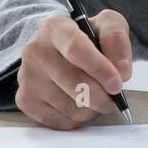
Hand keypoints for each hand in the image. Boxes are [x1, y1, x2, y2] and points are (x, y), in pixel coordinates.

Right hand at [14, 10, 132, 129]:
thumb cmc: (84, 39)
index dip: (100, 69)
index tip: (117, 84)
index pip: (76, 49)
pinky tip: (78, 103)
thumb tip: (122, 71)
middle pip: (75, 84)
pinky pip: (61, 121)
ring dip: (91, 108)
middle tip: (113, 96)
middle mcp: (35, 50)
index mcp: (55, 28)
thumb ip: (116, 40)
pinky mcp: (25, 100)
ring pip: (71, 107)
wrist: (56, 50)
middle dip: (102, 96)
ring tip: (94, 96)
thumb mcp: (105, 25)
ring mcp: (27, 77)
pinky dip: (77, 118)